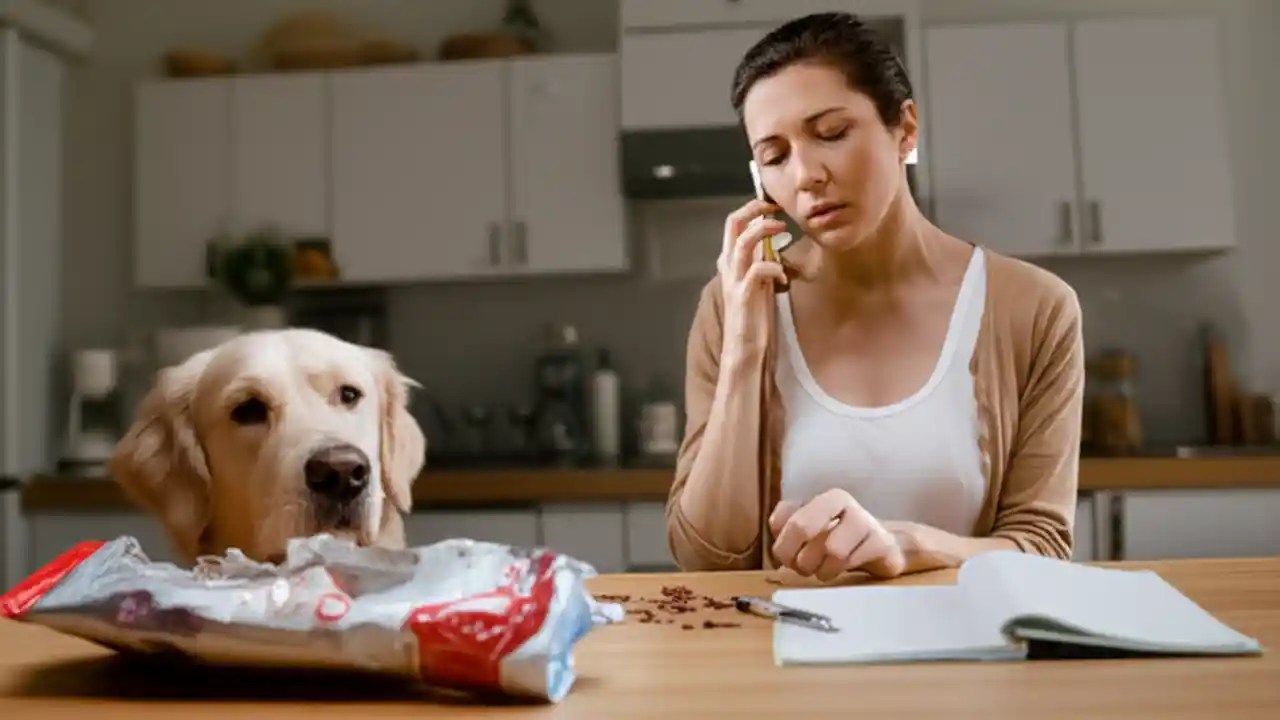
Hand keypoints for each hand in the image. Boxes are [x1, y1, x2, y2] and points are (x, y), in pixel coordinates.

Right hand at [716, 199, 788, 361]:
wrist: (744, 347)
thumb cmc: (754, 316)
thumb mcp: (759, 282)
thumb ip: (760, 261)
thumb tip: (773, 243)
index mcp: (731, 261)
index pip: (734, 224)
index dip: (752, 208)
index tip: (773, 206)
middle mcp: (729, 266)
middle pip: (732, 224)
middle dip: (754, 209)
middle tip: (775, 208)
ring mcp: (735, 280)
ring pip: (742, 242)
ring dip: (763, 230)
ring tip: (781, 229)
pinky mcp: (744, 295)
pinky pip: (757, 270)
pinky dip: (773, 266)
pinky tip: (783, 275)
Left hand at [769, 490, 906, 580]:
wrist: (885, 548)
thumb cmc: (841, 537)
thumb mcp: (811, 525)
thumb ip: (787, 520)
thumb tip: (776, 526)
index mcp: (828, 499)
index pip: (791, 520)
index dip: (784, 547)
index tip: (787, 559)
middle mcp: (847, 505)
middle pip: (804, 528)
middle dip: (798, 556)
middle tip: (803, 568)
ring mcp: (867, 523)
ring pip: (831, 550)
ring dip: (821, 569)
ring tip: (822, 571)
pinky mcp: (882, 544)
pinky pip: (851, 562)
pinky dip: (839, 572)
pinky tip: (839, 571)